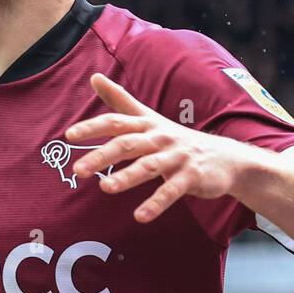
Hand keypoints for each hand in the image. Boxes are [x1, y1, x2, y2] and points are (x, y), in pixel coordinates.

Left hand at [65, 73, 254, 222]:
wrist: (225, 157)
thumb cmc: (175, 139)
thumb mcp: (148, 118)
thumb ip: (120, 100)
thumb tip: (93, 76)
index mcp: (146, 124)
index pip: (116, 122)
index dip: (93, 127)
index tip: (69, 136)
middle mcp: (160, 137)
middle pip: (128, 144)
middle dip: (102, 156)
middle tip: (78, 170)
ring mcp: (177, 157)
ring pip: (149, 166)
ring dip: (127, 177)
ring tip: (105, 188)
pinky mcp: (191, 176)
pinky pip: (171, 191)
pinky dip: (156, 203)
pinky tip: (140, 216)